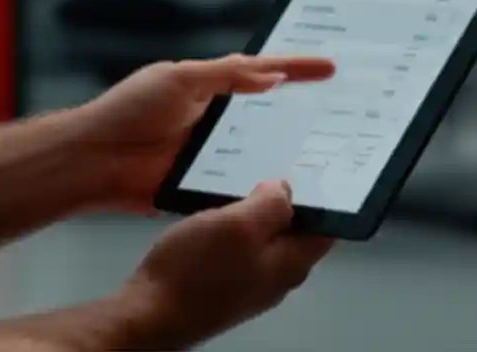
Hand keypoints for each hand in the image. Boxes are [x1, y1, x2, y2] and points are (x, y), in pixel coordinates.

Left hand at [77, 54, 334, 212]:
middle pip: (267, 112)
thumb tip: (271, 75)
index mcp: (209, 85)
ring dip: (286, 152)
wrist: (93, 161)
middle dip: (302, 111)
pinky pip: (240, 182)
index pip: (262, 73)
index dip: (297, 69)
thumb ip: (225, 76)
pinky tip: (286, 189)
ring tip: (326, 151)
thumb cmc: (127, 111)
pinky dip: (261, 185)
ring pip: (259, 150)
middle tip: (342, 107)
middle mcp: (214, 117)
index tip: (331, 68)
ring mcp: (210, 151)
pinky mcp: (203, 182)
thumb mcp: (179, 80)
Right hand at [116, 181, 334, 348]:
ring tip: (242, 179)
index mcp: (291, 264)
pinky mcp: (224, 285)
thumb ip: (270, 205)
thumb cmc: (195, 269)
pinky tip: (217, 210)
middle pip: (295, 232)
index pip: (327, 228)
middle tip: (274, 163)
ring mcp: (250, 284)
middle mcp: (278, 278)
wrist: (149, 314)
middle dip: (287, 200)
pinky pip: (240, 248)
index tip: (313, 165)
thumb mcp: (237, 225)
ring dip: (256, 211)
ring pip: (265, 239)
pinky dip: (235, 226)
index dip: (324, 197)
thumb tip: (286, 190)